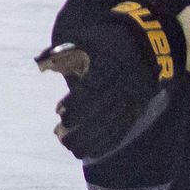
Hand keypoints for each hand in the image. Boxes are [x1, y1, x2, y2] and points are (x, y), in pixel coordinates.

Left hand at [36, 0, 182, 161]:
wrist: (151, 42)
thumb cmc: (110, 39)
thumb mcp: (88, 37)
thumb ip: (62, 50)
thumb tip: (38, 63)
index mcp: (111, 64)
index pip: (94, 87)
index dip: (76, 102)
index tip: (59, 111)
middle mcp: (125, 83)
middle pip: (104, 110)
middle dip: (81, 126)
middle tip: (60, 134)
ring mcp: (134, 98)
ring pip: (114, 123)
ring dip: (93, 139)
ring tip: (71, 149)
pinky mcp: (139, 108)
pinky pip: (125, 129)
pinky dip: (108, 143)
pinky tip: (92, 152)